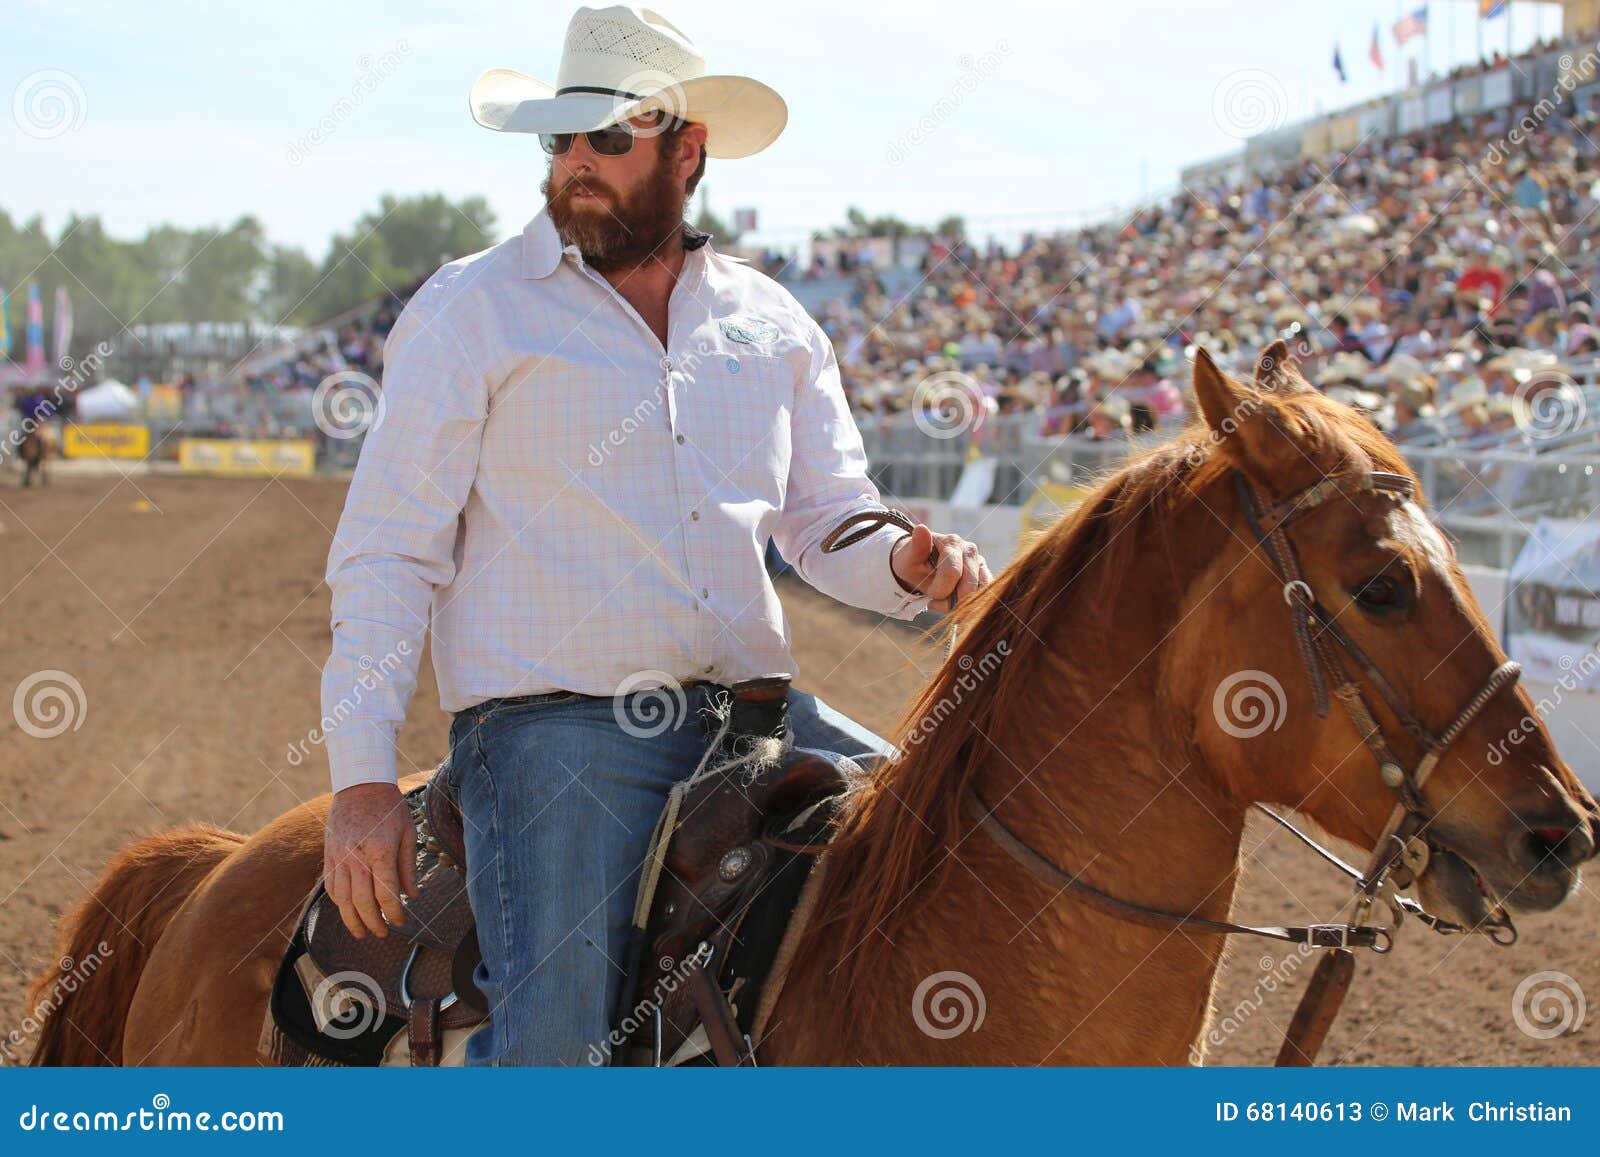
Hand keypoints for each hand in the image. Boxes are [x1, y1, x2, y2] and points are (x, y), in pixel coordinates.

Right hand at [324, 781, 418, 938]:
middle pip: (362, 902)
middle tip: (382, 934)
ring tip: (362, 932)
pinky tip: (348, 910)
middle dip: (374, 923)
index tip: (400, 921)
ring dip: (352, 920)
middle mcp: (356, 858)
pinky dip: (339, 903)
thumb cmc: (389, 808)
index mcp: (380, 852)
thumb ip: (408, 866)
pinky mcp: (329, 856)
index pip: (386, 894)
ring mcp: (339, 858)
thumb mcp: (408, 833)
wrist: (359, 786)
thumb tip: (412, 896)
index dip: (394, 913)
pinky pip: (331, 886)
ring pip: (342, 899)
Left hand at [890, 523, 991, 612]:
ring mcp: (979, 562)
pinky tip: (954, 603)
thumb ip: (916, 547)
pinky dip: (970, 604)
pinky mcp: (984, 575)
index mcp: (952, 542)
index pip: (952, 572)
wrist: (920, 568)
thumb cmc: (914, 564)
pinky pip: (984, 594)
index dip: (940, 590)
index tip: (929, 597)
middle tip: (936, 601)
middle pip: (969, 585)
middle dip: (951, 600)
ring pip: (979, 591)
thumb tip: (921, 528)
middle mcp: (970, 550)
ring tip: (943, 602)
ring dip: (960, 604)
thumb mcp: (909, 558)